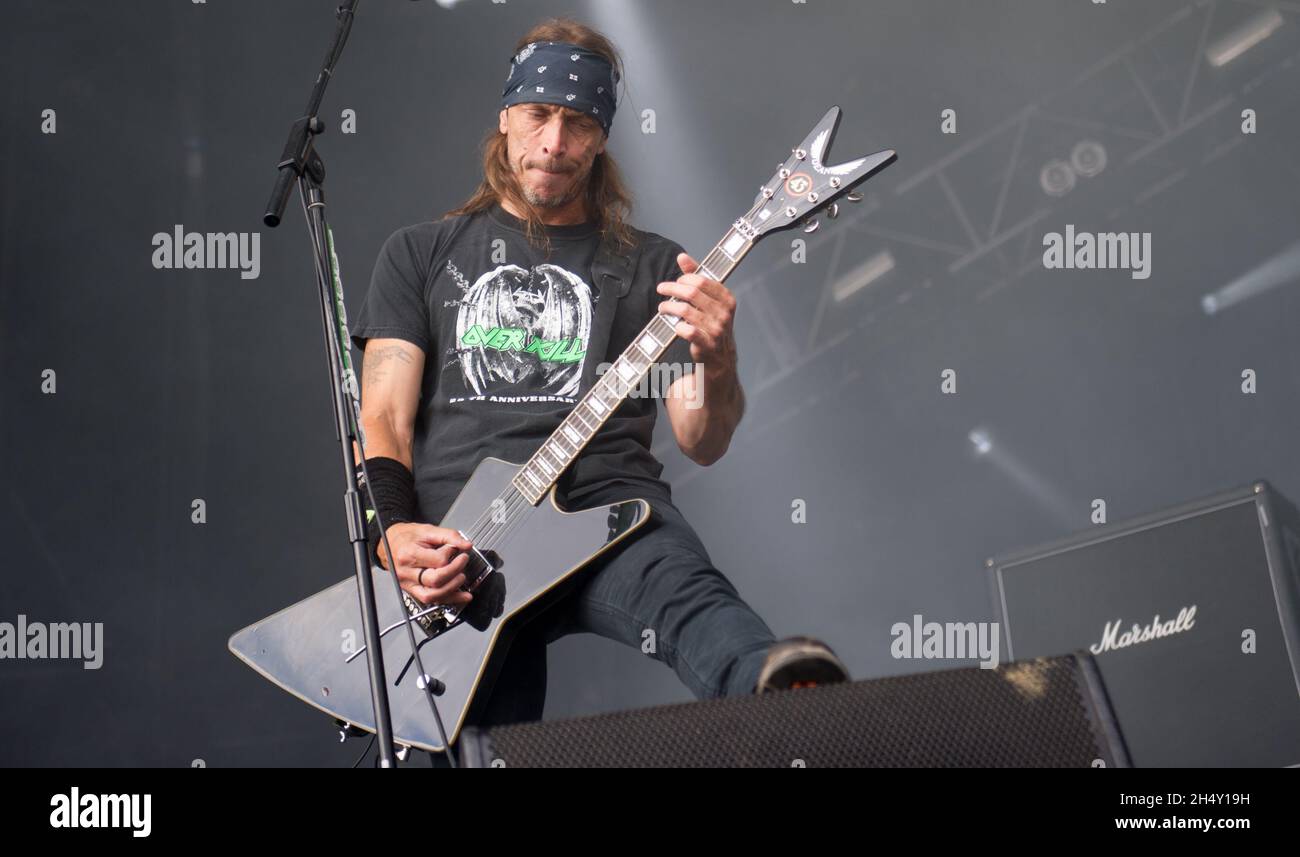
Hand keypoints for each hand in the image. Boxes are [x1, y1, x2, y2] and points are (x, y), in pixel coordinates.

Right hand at [378, 523, 473, 606]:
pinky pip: (431, 600)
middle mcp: (407, 572)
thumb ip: (449, 536)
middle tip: (463, 560)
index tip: (456, 548)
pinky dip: (449, 599)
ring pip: (433, 595)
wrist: (388, 543)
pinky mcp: (412, 591)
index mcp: (409, 554)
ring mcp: (408, 584)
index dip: (452, 554)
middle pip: (435, 580)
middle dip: (455, 571)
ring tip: (462, 577)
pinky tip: (461, 596)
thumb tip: (466, 545)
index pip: (438, 560)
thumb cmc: (406, 537)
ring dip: (453, 589)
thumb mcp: (427, 530)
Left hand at [656, 252, 737, 378]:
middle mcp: (724, 313)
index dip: (684, 278)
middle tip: (662, 289)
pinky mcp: (707, 344)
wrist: (721, 358)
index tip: (676, 282)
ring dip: (669, 306)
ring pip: (685, 310)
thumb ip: (697, 276)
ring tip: (663, 307)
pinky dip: (677, 326)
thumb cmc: (713, 325)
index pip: (701, 280)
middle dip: (672, 288)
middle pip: (691, 292)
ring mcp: (716, 329)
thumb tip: (683, 257)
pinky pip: (687, 331)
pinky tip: (673, 325)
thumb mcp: (710, 300)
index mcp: (726, 298)